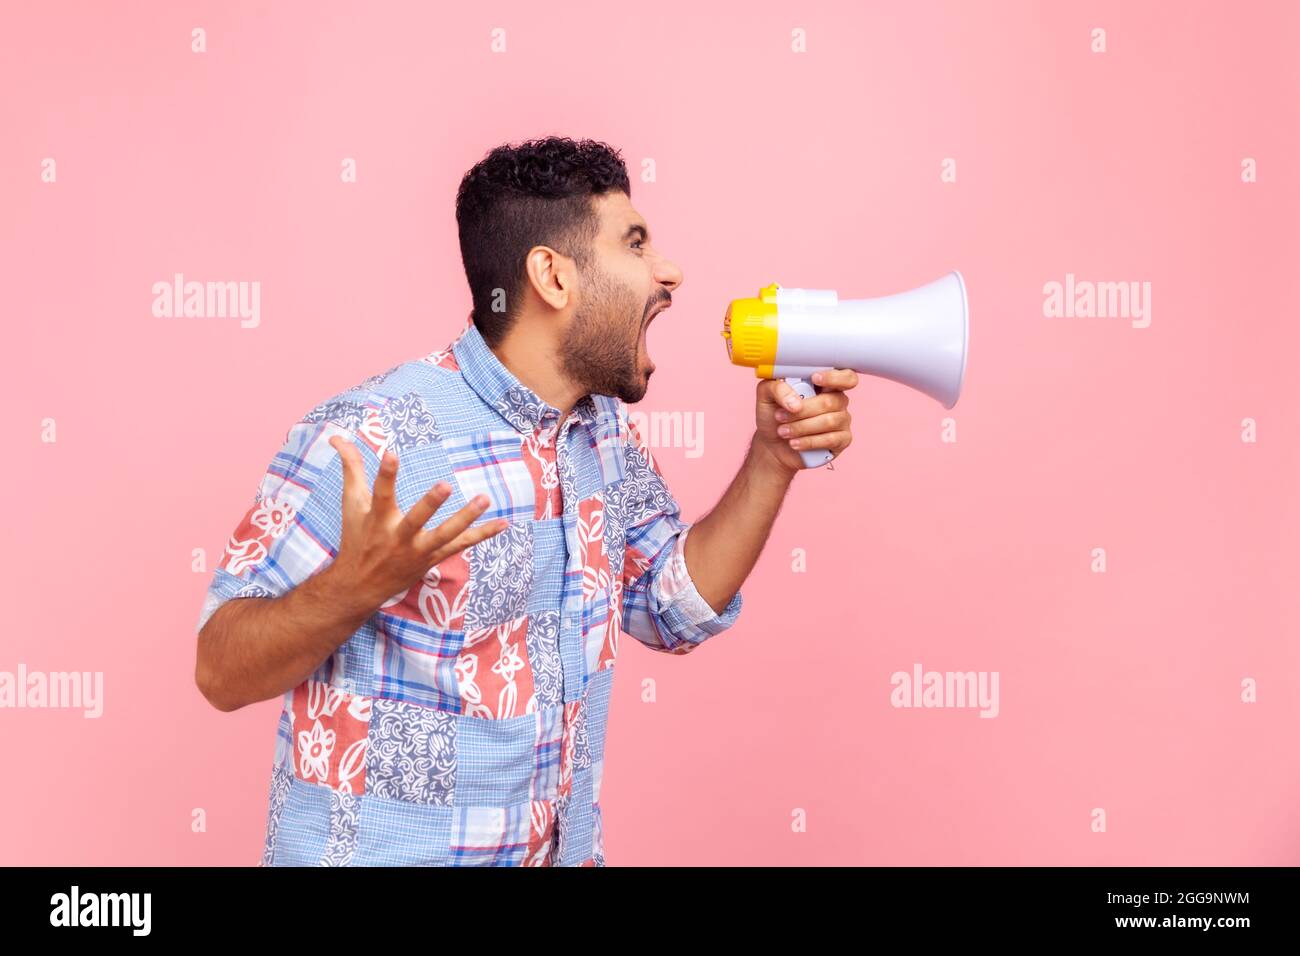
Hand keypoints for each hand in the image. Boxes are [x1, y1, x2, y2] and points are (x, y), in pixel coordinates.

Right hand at [325, 435, 507, 613]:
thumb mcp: (352, 504)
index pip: (381, 493)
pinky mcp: (433, 558)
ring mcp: (418, 550)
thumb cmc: (356, 538)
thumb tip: (337, 436)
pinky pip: (462, 546)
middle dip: (429, 503)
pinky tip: (504, 523)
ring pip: (445, 535)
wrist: (360, 586)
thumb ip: (351, 468)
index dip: (386, 474)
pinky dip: (483, 535)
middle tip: (444, 484)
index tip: (392, 453)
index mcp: (377, 520)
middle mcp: (398, 537)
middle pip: (416, 519)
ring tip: (484, 498)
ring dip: (466, 519)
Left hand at [752, 369, 858, 475]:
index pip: (844, 376)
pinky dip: (809, 442)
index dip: (834, 377)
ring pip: (829, 421)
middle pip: (830, 402)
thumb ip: (777, 388)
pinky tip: (794, 443)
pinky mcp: (842, 440)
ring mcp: (842, 420)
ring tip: (782, 432)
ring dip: (801, 427)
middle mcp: (837, 400)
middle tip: (779, 416)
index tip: (815, 379)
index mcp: (824, 384)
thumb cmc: (774, 415)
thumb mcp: (766, 395)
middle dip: (802, 411)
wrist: (772, 443)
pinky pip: (831, 439)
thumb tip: (796, 402)